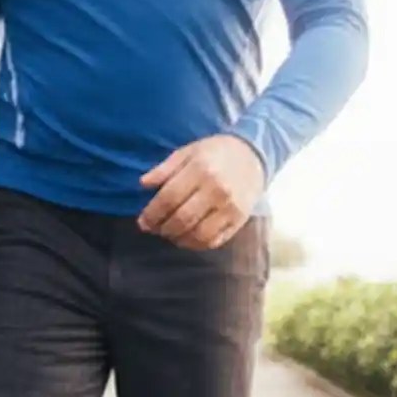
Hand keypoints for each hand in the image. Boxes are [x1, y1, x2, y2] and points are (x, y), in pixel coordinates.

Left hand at [138, 134, 265, 249]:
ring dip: (178, 239)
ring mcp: (230, 207)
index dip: (152, 214)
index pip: (169, 198)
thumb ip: (165, 168)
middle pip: (182, 219)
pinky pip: (214, 241)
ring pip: (198, 235)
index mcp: (200, 169)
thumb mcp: (187, 152)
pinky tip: (188, 237)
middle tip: (154, 229)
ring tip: (170, 233)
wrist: (253, 156)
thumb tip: (143, 184)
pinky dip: (196, 244)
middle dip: (162, 228)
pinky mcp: (239, 220)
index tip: (143, 222)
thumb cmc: (214, 153)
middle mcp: (217, 190)